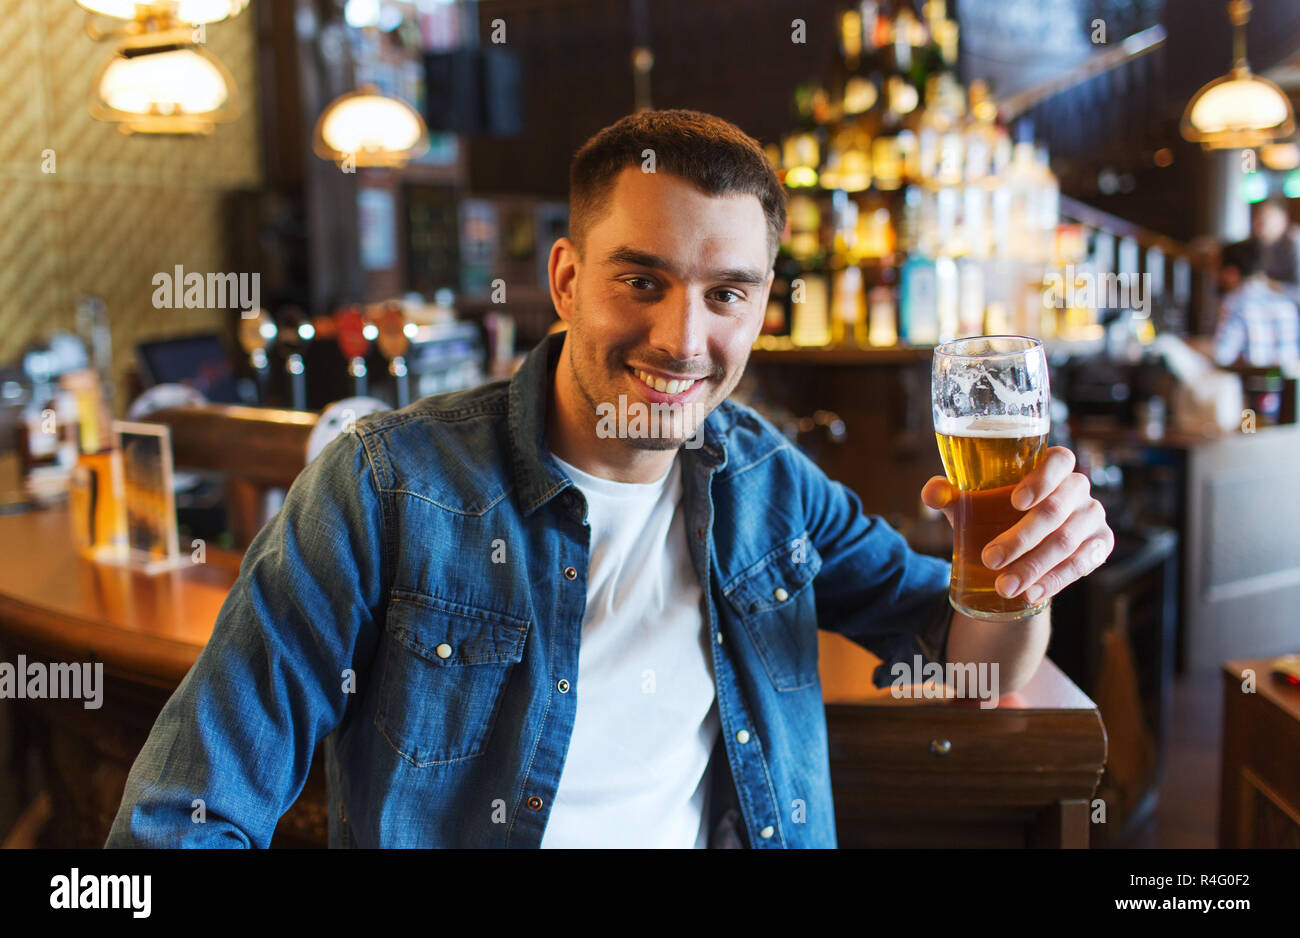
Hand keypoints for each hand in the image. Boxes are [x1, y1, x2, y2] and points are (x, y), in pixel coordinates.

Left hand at [920, 446, 1114, 605]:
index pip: (1059, 461)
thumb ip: (949, 495)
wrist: (1021, 549)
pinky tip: (1032, 593)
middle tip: (990, 559)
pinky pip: (1082, 564)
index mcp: (1052, 467)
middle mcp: (1078, 488)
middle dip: (1021, 538)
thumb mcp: (970, 504)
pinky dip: (1055, 580)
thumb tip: (932, 493)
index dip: (1041, 479)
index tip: (1014, 501)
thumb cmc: (994, 513)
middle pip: (1056, 510)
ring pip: (1067, 542)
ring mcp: (1092, 517)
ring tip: (1004, 586)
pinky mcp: (1100, 545)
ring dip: (1034, 566)